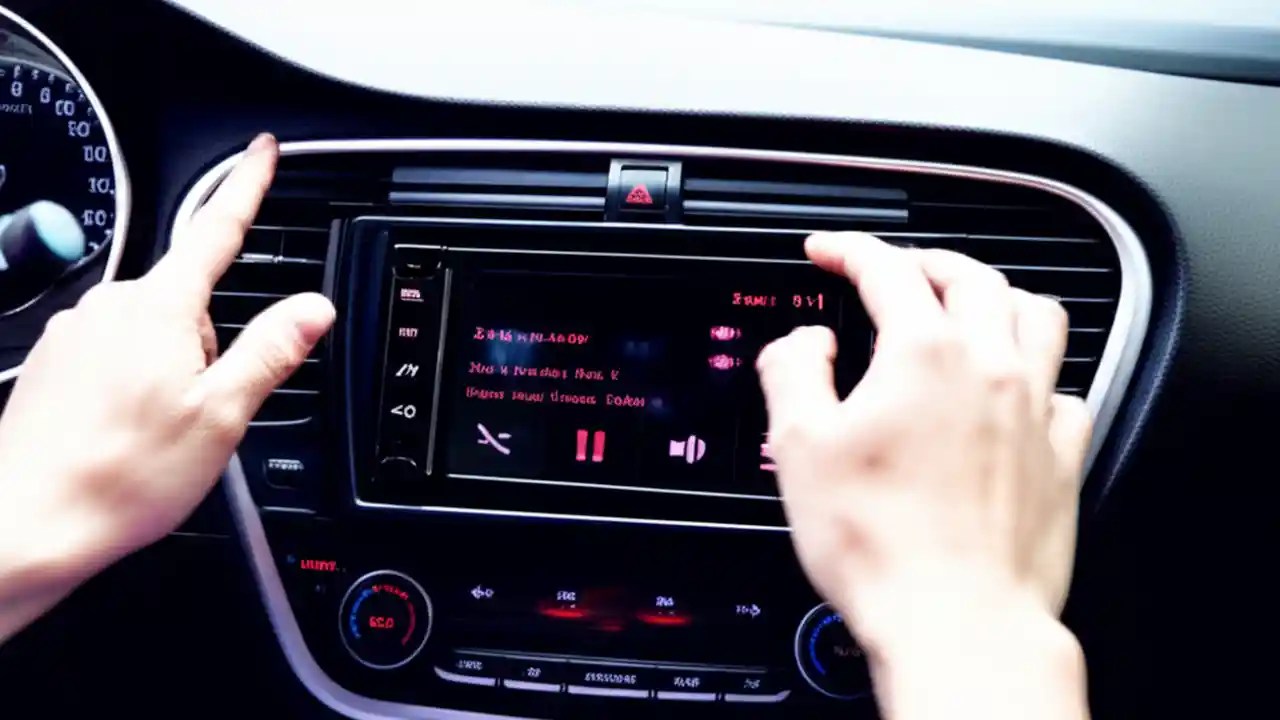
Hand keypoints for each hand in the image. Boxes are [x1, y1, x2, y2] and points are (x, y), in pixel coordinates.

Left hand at [0, 134, 333, 639]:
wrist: (27, 524)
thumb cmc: (120, 476)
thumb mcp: (222, 415)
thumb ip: (271, 349)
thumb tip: (313, 307)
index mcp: (160, 310)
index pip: (216, 230)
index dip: (246, 186)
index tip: (262, 150)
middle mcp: (111, 308)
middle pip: (190, 302)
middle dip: (211, 344)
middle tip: (207, 410)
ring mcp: (77, 333)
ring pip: (154, 333)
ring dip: (173, 370)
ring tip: (160, 433)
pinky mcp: (54, 362)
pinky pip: (116, 357)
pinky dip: (134, 388)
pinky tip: (128, 434)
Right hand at [758, 233, 1091, 716]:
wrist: (957, 621)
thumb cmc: (880, 545)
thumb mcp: (799, 448)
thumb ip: (794, 373)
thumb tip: (804, 343)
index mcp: (923, 353)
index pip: (886, 268)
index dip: (849, 248)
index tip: (828, 250)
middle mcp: (989, 367)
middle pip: (970, 276)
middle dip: (926, 259)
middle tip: (894, 268)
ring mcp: (1035, 410)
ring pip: (1037, 315)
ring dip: (998, 295)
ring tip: (970, 303)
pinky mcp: (1063, 457)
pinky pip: (1066, 388)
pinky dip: (1039, 372)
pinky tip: (1018, 388)